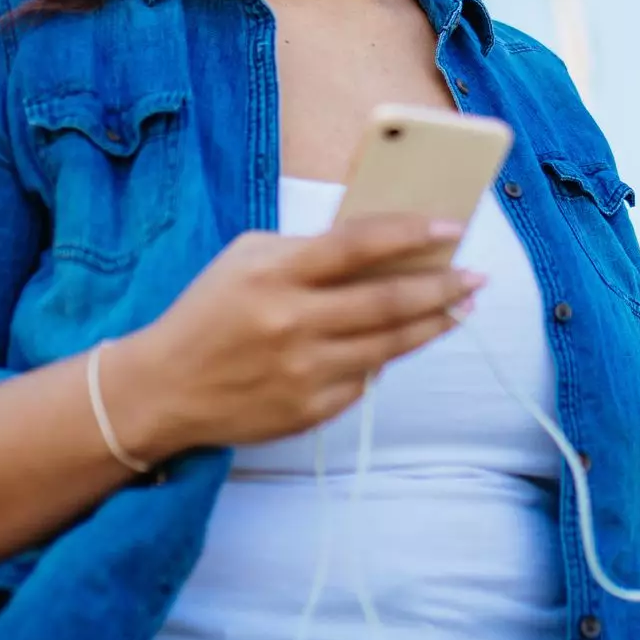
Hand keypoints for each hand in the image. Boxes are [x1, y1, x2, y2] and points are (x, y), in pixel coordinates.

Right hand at [105, 214, 483, 456]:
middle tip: (476, 278)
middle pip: (389, 301)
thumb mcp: (248, 258)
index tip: (453, 229)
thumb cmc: (211, 310)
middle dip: (443, 287)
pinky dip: (384, 360)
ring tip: (461, 308)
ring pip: (390, 347)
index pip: (359, 245)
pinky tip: (396, 344)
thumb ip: (310, 249)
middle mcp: (293, 322)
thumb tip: (382, 247)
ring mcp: (303, 372)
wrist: (163, 388)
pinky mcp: (309, 410)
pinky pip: (363, 382)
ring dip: (433, 325)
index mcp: (276, 272)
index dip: (412, 234)